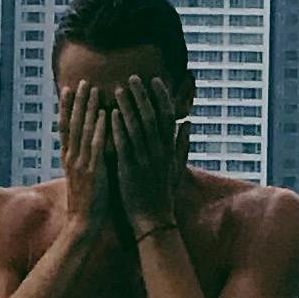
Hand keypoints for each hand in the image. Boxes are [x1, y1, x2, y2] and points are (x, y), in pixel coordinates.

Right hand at [58, 82, 119, 232]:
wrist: (82, 225)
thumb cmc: (86, 201)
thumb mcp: (80, 176)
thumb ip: (82, 159)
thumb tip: (86, 144)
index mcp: (69, 158)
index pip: (65, 127)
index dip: (66, 107)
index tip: (68, 88)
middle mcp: (72, 157)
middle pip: (72, 123)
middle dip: (77, 101)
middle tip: (82, 80)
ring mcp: (81, 163)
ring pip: (83, 129)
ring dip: (88, 107)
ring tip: (93, 88)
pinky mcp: (93, 171)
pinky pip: (96, 145)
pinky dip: (99, 127)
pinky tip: (104, 113)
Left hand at [106, 74, 189, 237]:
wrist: (153, 220)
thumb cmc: (164, 193)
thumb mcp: (178, 168)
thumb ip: (182, 144)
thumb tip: (188, 122)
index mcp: (169, 149)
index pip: (167, 116)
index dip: (161, 96)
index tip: (154, 79)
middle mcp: (158, 151)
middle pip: (151, 117)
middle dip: (142, 95)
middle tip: (132, 77)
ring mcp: (144, 160)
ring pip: (136, 128)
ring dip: (128, 107)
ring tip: (118, 90)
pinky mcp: (129, 170)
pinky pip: (123, 145)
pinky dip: (118, 128)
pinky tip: (111, 114)